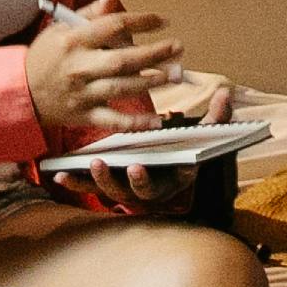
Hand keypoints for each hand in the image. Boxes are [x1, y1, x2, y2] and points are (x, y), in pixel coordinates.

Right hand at [24, 0, 185, 148]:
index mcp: (74, 40)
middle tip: (177, 47)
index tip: (161, 21)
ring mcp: (82, 93)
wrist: (20, 92)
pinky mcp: (84, 115)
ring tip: (175, 74)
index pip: (112, 26)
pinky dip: (135, 123)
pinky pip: (113, 120)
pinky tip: (157, 120)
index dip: (140, 21)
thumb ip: (92, 13)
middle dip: (153, 53)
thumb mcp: (61, 28)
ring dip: (151, 81)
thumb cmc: (45, 56)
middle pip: (122, 59)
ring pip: (121, 87)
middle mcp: (79, 67)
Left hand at [67, 78, 236, 219]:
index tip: (149, 166)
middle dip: (126, 181)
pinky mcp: (108, 186)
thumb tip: (226, 93)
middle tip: (118, 167)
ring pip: (112, 192)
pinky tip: (60, 175)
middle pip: (135, 193)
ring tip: (93, 163)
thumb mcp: (203, 135)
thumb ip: (216, 117)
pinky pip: (90, 188)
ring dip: (100, 181)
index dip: (155, 178)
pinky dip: (75, 182)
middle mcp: (149, 190)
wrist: (168, 168)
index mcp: (172, 179)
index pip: (166, 182)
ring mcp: (127, 190)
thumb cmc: (184, 149)